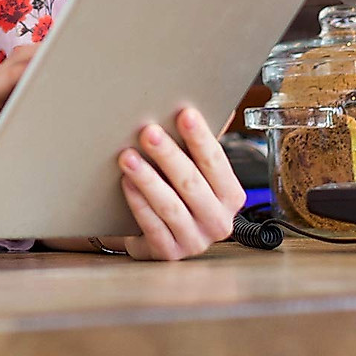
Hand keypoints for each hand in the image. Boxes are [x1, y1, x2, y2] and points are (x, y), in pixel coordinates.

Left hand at [113, 106, 244, 260]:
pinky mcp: (170, 253)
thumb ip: (198, 143)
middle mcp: (218, 221)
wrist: (161, 235)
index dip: (201, 138)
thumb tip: (200, 102)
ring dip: (148, 179)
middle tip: (148, 131)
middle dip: (169, 155)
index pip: (217, 163)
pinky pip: (152, 227)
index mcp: (230, 196)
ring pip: (170, 206)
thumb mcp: (195, 170)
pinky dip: (138, 203)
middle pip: (192, 184)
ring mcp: (195, 241)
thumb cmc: (179, 192)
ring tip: (127, 156)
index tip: (185, 113)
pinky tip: (125, 183)